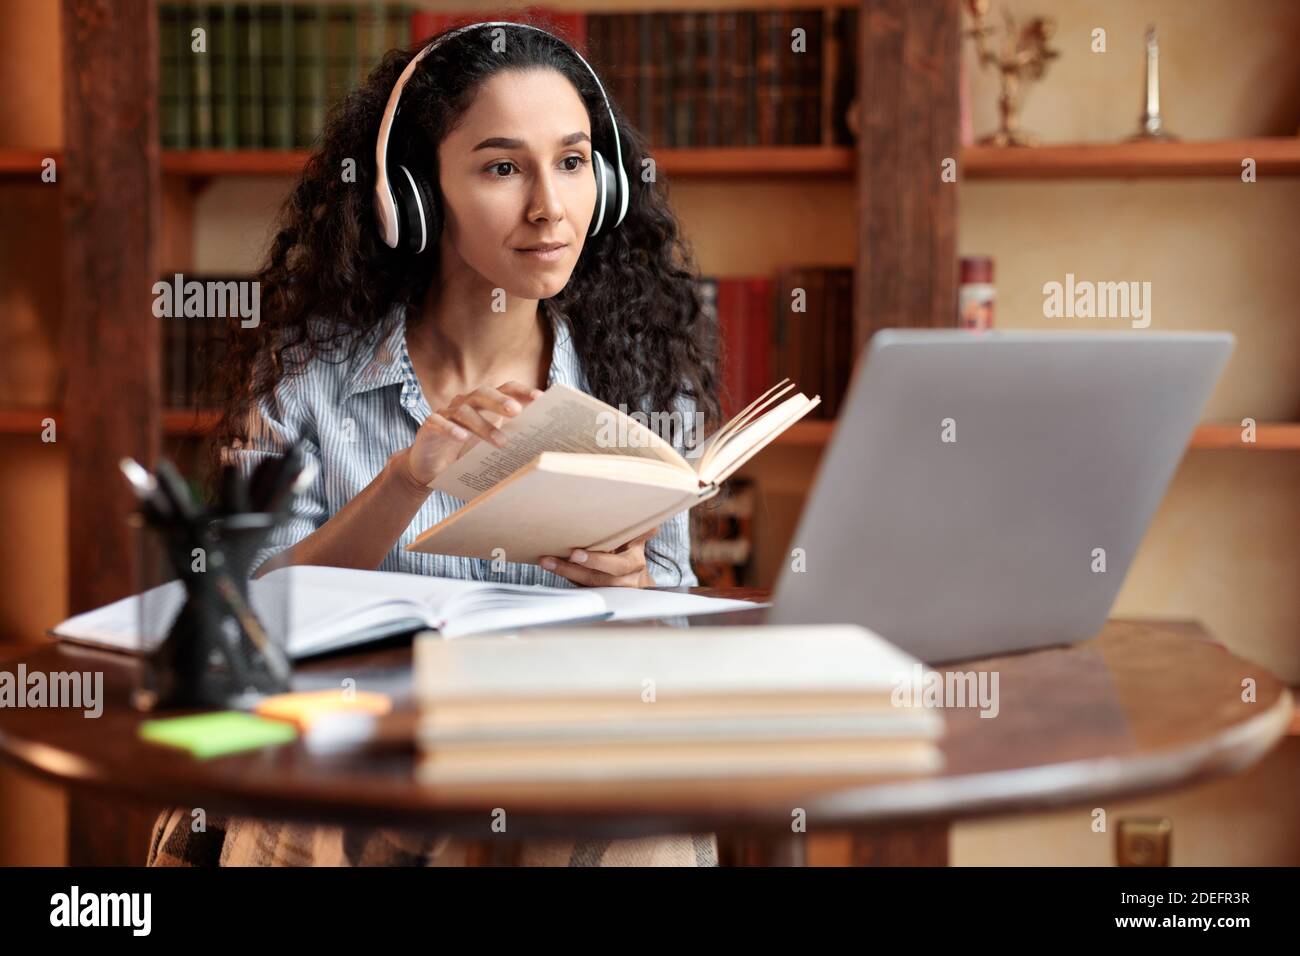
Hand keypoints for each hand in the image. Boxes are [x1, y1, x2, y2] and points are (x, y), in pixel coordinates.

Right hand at [402, 381, 542, 487]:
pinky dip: (451, 430)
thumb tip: (542, 442)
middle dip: (500, 401)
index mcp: (484, 403)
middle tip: (517, 412)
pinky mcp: (430, 426)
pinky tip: (462, 438)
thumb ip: (510, 436)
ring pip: (464, 411)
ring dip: (483, 426)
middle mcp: (465, 402)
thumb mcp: (489, 444)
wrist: (430, 466)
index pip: (504, 389)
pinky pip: (440, 423)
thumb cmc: (465, 452)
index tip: (540, 398)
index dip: (521, 391)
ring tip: (501, 442)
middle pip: (483, 394)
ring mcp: (447, 413)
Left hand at [540, 526, 659, 588]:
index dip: (596, 561)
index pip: (617, 565)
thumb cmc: (631, 557)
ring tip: (547, 562)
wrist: (638, 586)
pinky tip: (553, 568)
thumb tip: (654, 525)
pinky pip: (582, 590)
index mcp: (634, 563)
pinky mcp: (599, 597)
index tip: (576, 554)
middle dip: (575, 569)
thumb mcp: (637, 543)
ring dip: (566, 573)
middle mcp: (625, 581)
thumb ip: (640, 533)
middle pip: (598, 578)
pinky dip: (567, 580)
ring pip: (587, 586)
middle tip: (554, 559)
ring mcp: (611, 592)